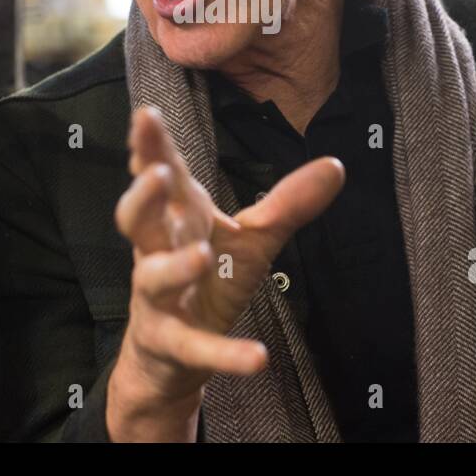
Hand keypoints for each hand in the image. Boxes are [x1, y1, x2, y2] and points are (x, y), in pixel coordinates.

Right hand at [106, 105, 343, 440]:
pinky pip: (196, 348)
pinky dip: (225, 354)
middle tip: (156, 172)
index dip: (151, 147)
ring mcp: (158, 300)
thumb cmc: (208, 282)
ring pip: (153, 278)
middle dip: (143, 195)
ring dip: (176, 265)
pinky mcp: (172, 344)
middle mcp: (158, 253)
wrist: (172, 360)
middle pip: (139, 219)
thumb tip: (336, 164)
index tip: (146, 115)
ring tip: (203, 252)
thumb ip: (288, 204)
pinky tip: (257, 358)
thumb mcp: (253, 240)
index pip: (163, 176)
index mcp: (178, 219)